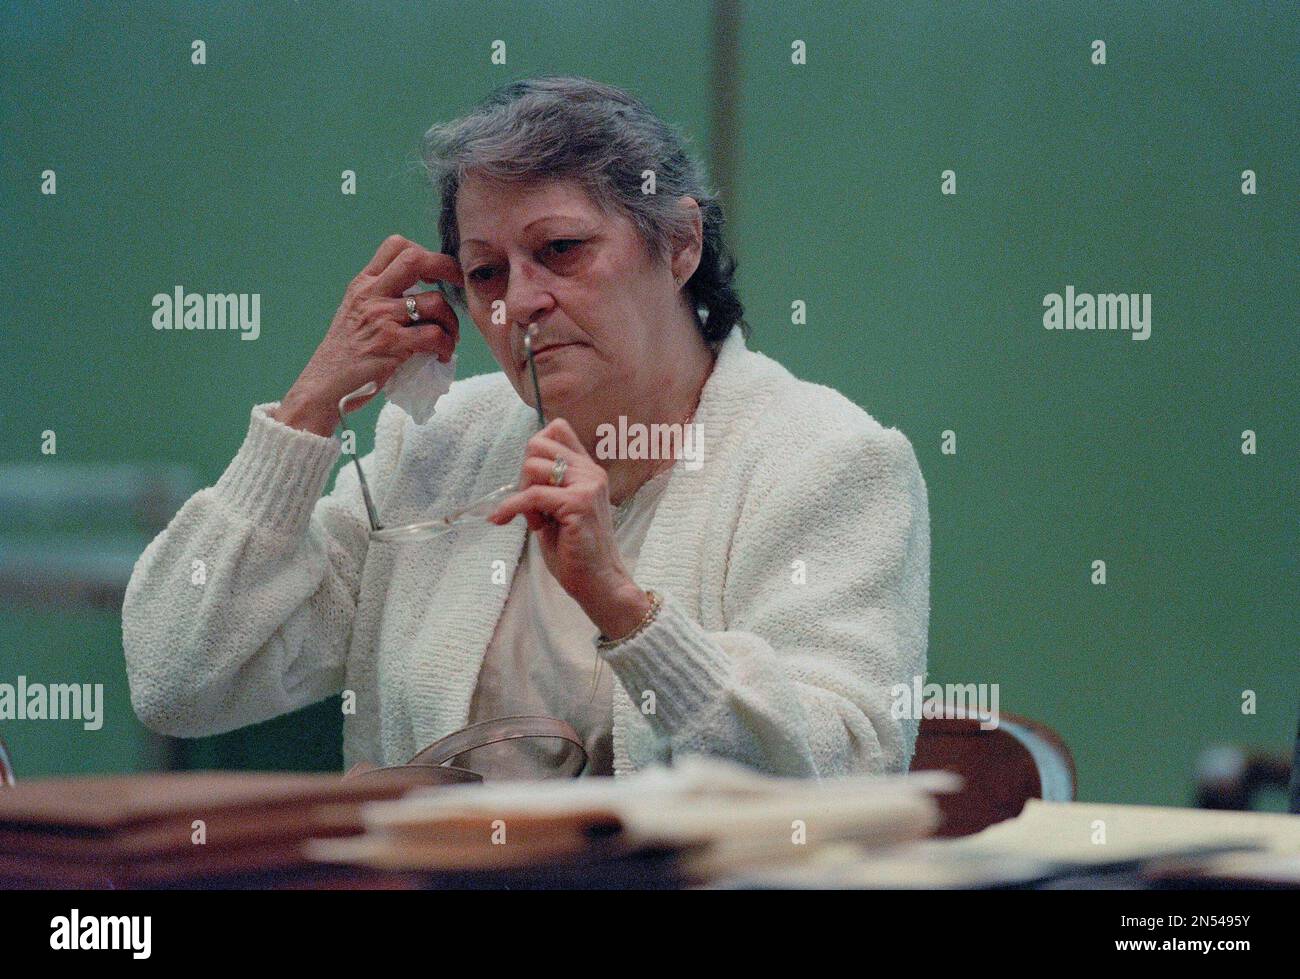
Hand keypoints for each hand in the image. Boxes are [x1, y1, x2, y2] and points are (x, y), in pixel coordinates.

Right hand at [273, 235, 463, 435]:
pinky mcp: (392, 344)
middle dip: (447, 269)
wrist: (324, 386)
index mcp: (363, 284)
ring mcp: (381, 318)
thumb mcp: (355, 313)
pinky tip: (442, 355)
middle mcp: (371, 295)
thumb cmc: (345, 355)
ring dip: (452, 322)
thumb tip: (420, 294)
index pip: (395, 246)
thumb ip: (380, 298)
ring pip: (435, 302)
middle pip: (416, 260)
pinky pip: (435, 335)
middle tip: (459, 287)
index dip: (423, 252)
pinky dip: (447, 346)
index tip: (434, 275)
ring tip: (449, 338)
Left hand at [488, 418, 651, 636]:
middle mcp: (591, 472)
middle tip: (529, 503)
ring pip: (533, 465)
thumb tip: (521, 474)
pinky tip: (501, 520)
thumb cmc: (576, 551)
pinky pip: (531, 495)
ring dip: (522, 491)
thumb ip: (546, 487)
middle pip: (538, 444)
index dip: (536, 448)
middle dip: (523, 473)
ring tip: (533, 518)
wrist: (599, 583)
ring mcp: (587, 485)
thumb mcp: (557, 511)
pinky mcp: (578, 503)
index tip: (530, 480)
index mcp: (588, 470)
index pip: (558, 429)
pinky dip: (510, 508)